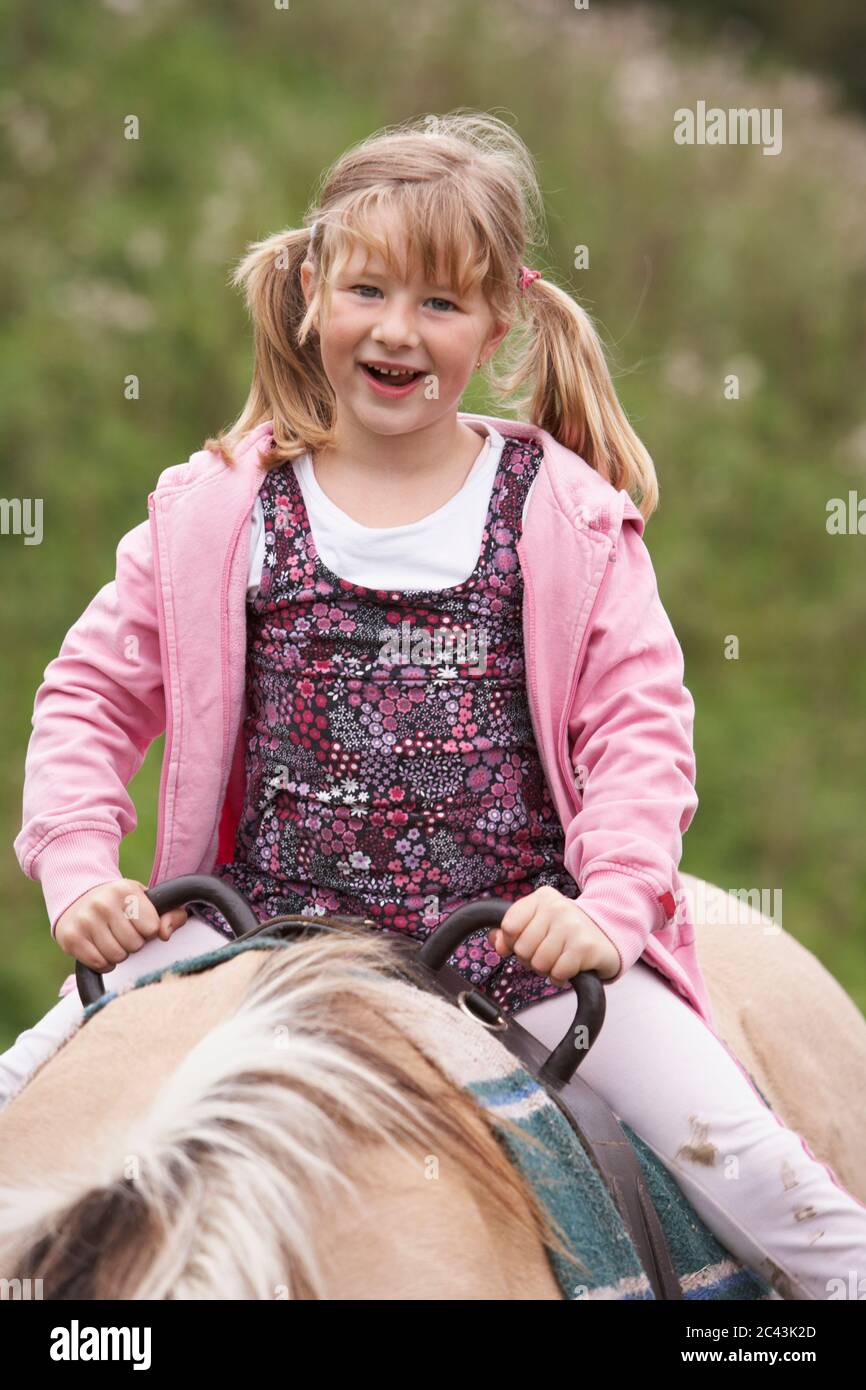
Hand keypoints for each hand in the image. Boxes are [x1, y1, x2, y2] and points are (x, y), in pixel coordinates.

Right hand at [54, 878, 188, 972]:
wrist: (77, 898)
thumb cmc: (120, 903)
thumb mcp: (145, 900)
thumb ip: (170, 915)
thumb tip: (165, 934)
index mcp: (124, 889)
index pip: (152, 928)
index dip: (148, 930)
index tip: (138, 923)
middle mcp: (102, 903)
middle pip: (134, 945)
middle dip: (133, 943)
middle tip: (123, 932)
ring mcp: (84, 920)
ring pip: (117, 957)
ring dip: (119, 954)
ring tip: (112, 939)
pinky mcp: (70, 938)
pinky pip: (99, 964)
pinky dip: (104, 962)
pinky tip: (100, 948)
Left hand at [487, 886, 620, 983]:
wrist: (608, 935)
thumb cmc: (567, 931)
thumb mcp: (539, 923)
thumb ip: (513, 931)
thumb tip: (496, 942)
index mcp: (541, 898)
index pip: (509, 927)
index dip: (514, 942)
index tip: (528, 941)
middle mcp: (557, 907)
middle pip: (522, 949)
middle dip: (531, 959)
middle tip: (548, 953)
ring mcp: (572, 925)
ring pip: (539, 964)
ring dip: (547, 969)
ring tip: (560, 959)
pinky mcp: (585, 946)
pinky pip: (557, 973)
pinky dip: (561, 977)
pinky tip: (570, 967)